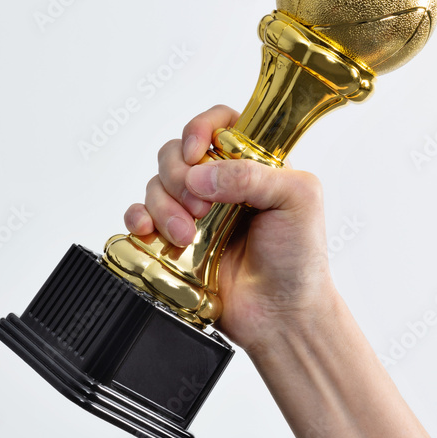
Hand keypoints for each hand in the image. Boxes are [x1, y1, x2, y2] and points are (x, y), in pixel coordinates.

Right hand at [123, 105, 337, 354]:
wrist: (281, 314)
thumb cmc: (299, 258)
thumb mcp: (297, 200)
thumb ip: (253, 174)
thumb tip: (201, 174)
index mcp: (254, 163)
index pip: (220, 122)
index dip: (201, 128)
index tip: (198, 152)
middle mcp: (222, 182)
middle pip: (179, 151)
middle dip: (180, 174)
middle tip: (201, 208)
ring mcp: (195, 211)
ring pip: (157, 183)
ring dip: (164, 205)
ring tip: (186, 235)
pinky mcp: (174, 240)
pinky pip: (140, 215)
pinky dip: (137, 218)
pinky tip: (147, 230)